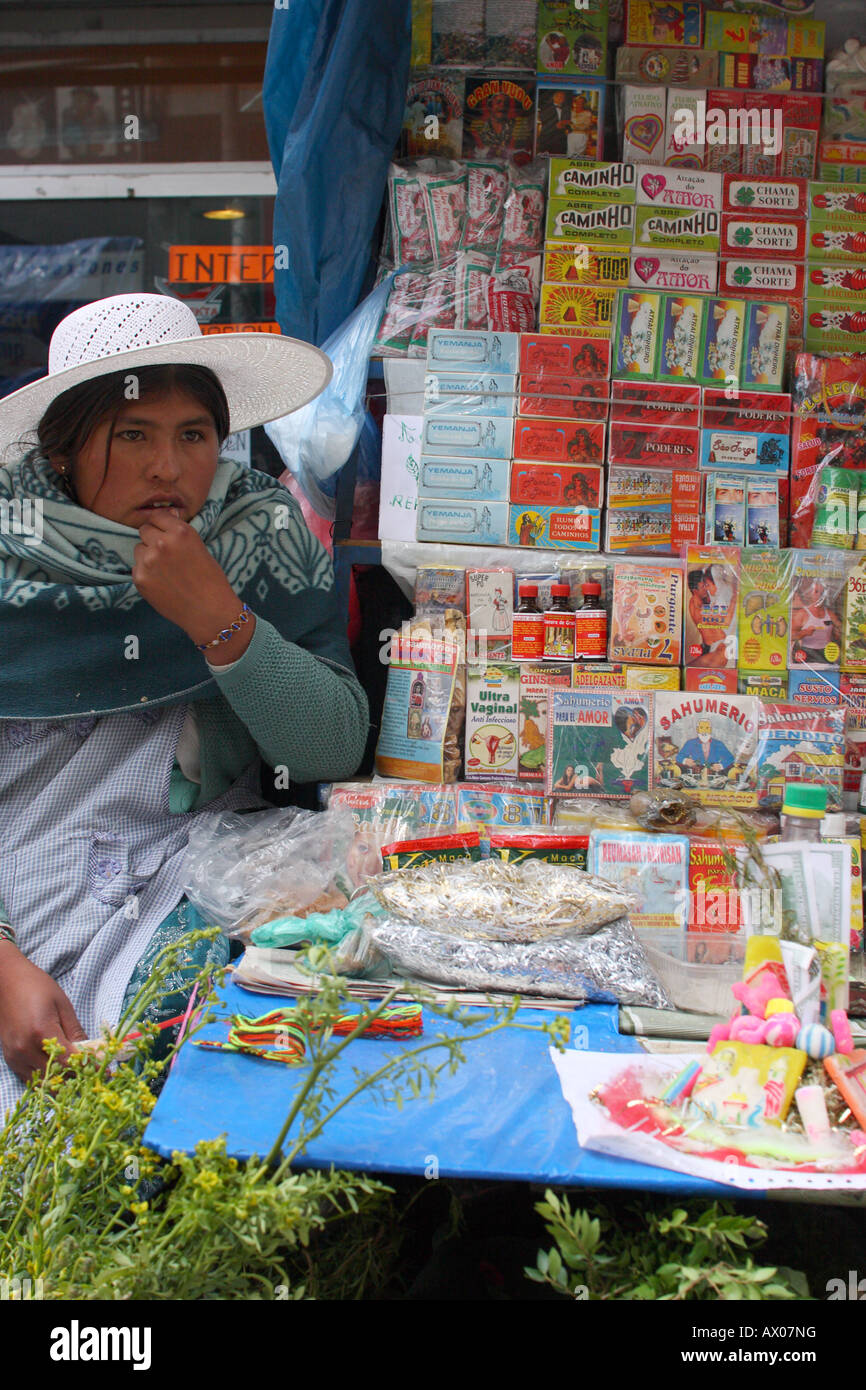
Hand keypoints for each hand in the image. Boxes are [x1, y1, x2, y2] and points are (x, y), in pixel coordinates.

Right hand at [0, 944, 86, 1080]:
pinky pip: (30, 1078)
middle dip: (77, 1075)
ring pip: (43, 1081)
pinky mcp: (10, 1059)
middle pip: (57, 1075)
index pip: (69, 1061)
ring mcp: (15, 1056)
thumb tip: (91, 1051)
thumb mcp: (62, 1005)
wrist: (6, 981)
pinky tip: (58, 1067)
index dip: (89, 1066)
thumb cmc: (36, 987)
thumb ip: (76, 1031)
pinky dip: (46, 1076)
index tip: (105, 1068)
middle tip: (93, 1071)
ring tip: (77, 1070)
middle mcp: (25, 1049)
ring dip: (62, 1079)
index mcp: (41, 1033)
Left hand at [133, 510, 254, 655]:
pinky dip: (146, 573)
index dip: (161, 525)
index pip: (157, 516)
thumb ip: (179, 533)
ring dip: (147, 555)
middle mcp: (162, 543)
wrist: (209, 612)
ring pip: (138, 549)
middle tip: (166, 555)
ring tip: (166, 571)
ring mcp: (148, 561)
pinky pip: (136, 567)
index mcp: (181, 532)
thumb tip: (165, 516)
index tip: (165, 533)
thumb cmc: (211, 580)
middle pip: (144, 530)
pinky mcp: (140, 578)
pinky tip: (162, 583)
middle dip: (153, 539)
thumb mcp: (200, 547)